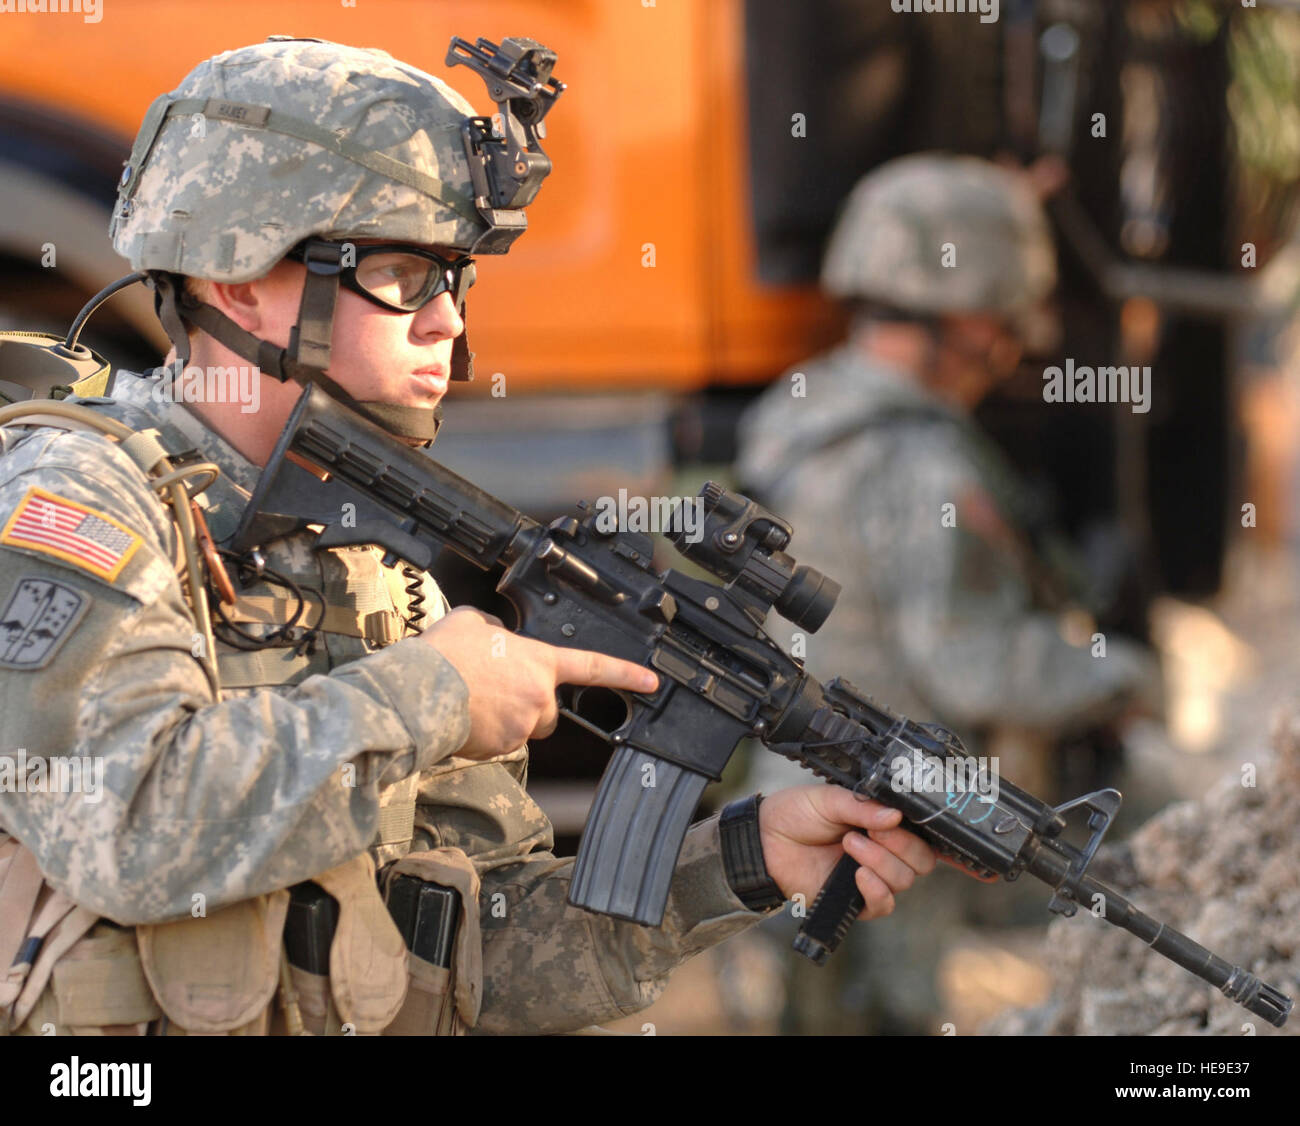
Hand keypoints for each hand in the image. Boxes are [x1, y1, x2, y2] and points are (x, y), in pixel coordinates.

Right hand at [420, 606, 657, 759]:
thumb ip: (498, 632)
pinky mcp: (501, 749)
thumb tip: (497, 638)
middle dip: (531, 706)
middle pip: (549, 711)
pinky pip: (499, 744)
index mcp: (540, 662)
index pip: (593, 667)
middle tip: (497, 691)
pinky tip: (465, 718)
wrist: (419, 690)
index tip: (650, 683)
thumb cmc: (445, 654)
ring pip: (522, 728)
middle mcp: (538, 697)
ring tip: (473, 701)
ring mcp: (522, 726)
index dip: (625, 674)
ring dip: (506, 720)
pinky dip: (485, 735)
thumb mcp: (474, 622)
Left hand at [758, 786, 935, 920]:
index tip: (894, 818)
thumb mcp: (829, 799)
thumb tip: (896, 815)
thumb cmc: (796, 813)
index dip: (915, 829)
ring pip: (903, 880)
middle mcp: (883, 851)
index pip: (920, 833)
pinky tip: (858, 874)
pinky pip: (883, 905)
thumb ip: (862, 806)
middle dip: (901, 845)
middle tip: (873, 831)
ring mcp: (871, 876)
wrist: (765, 839)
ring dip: (881, 861)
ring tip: (849, 843)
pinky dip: (877, 891)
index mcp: (882, 823)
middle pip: (921, 860)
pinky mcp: (855, 900)